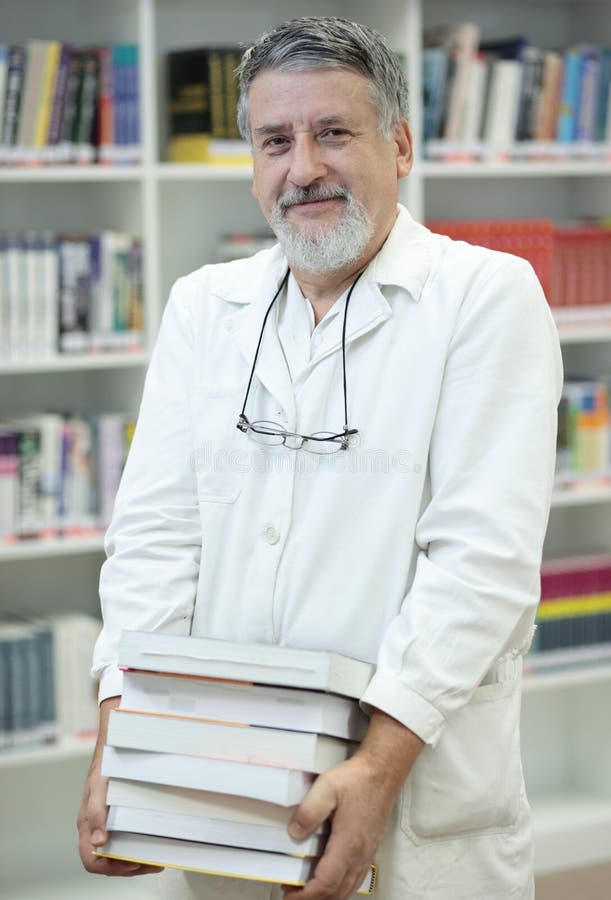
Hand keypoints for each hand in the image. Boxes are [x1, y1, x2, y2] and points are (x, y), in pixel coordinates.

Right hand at [77, 696, 162, 876]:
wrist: (116, 738)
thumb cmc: (106, 761)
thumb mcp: (100, 785)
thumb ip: (96, 813)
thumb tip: (99, 843)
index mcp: (87, 822)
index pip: (92, 859)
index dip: (113, 868)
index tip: (136, 863)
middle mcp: (95, 825)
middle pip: (107, 860)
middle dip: (129, 866)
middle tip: (154, 863)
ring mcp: (105, 819)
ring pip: (117, 849)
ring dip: (135, 857)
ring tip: (156, 856)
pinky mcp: (117, 811)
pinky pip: (124, 835)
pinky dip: (138, 842)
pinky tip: (152, 839)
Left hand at [282, 708, 422, 899]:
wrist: (382, 772)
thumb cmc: (357, 779)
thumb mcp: (326, 787)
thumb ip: (309, 811)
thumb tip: (294, 833)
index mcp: (348, 843)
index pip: (326, 882)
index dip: (306, 895)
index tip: (289, 894)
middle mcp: (359, 854)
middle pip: (336, 892)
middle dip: (312, 899)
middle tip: (291, 894)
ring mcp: (366, 853)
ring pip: (346, 889)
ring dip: (326, 895)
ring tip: (305, 890)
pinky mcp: (368, 849)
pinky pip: (354, 880)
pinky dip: (339, 889)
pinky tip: (330, 883)